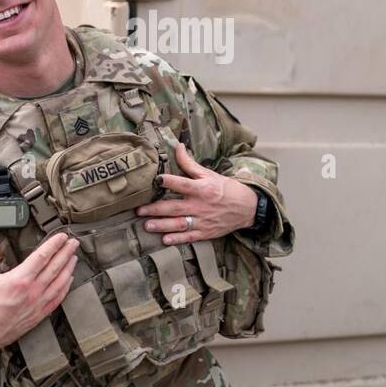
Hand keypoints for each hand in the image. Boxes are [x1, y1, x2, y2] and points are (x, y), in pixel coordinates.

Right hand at [0, 231, 78, 365]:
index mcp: (19, 280)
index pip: (42, 257)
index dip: (54, 244)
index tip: (62, 236)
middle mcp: (32, 292)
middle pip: (55, 267)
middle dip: (66, 253)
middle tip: (74, 243)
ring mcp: (37, 305)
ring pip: (59, 283)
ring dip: (68, 268)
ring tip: (74, 258)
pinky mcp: (38, 315)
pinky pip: (57, 299)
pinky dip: (65, 288)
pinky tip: (69, 281)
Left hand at [135, 140, 257, 243]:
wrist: (247, 207)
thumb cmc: (225, 188)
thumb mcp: (209, 174)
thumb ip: (189, 163)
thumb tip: (177, 146)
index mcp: (201, 188)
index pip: (182, 184)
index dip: (168, 182)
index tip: (155, 180)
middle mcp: (200, 205)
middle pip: (174, 207)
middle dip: (155, 210)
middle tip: (139, 210)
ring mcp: (202, 220)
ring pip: (179, 224)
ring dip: (162, 225)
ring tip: (147, 226)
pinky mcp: (205, 232)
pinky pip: (189, 237)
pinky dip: (177, 239)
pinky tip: (165, 240)